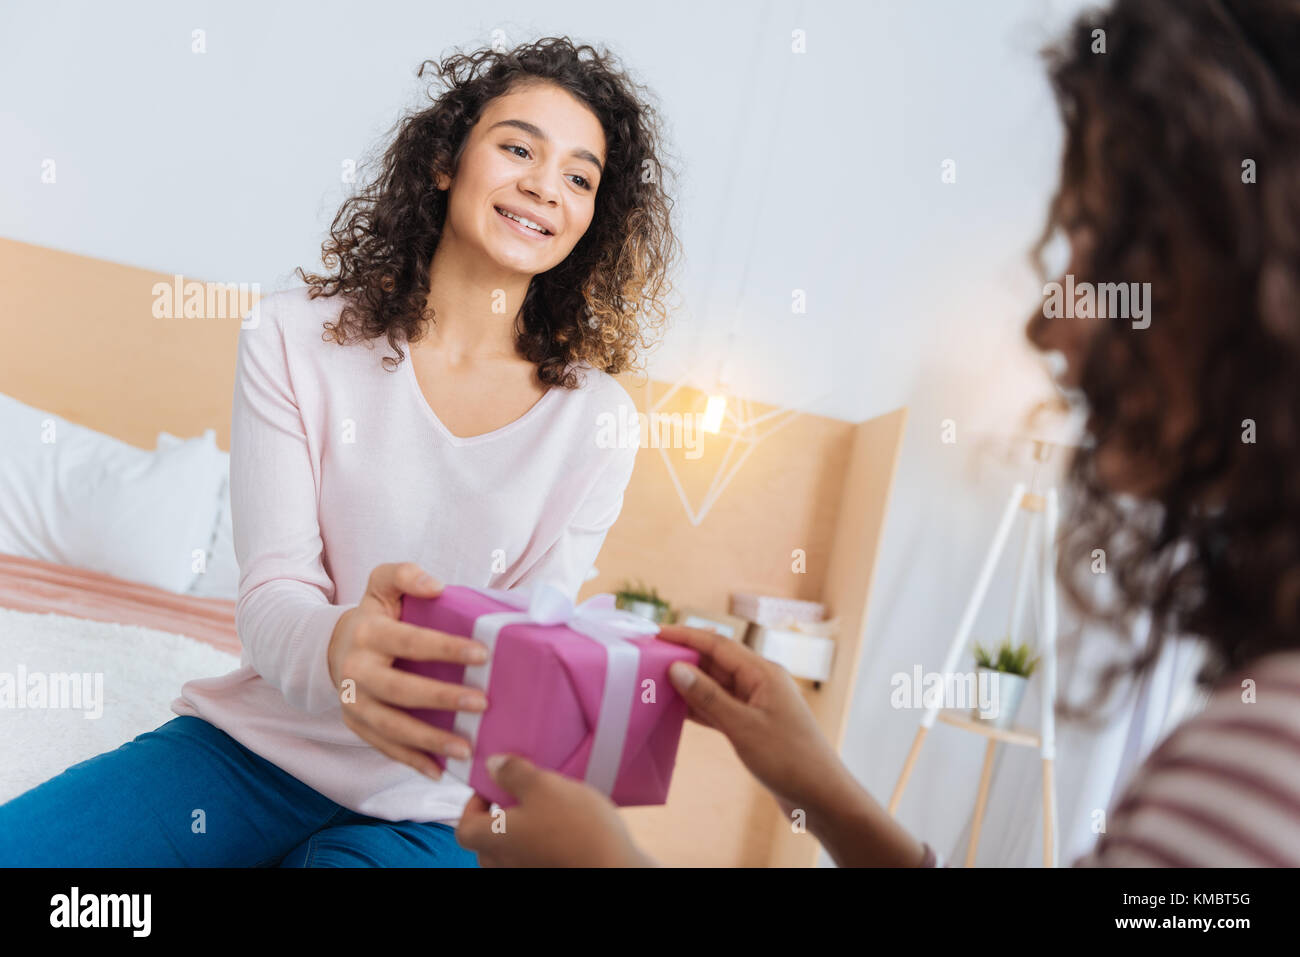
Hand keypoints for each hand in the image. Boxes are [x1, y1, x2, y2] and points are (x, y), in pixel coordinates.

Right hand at [326, 562, 489, 779]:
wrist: (336, 647)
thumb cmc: (375, 616)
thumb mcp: (382, 585)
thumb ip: (404, 575)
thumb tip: (436, 586)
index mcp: (368, 634)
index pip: (410, 641)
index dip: (445, 648)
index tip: (482, 654)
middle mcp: (356, 671)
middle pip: (400, 690)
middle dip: (441, 698)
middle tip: (482, 703)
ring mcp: (353, 703)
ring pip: (391, 727)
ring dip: (429, 741)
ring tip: (466, 748)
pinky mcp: (355, 725)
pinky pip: (384, 747)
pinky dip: (412, 761)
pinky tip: (441, 770)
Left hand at [455, 755, 655, 866]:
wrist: (616, 867)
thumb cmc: (576, 828)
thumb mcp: (543, 786)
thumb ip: (513, 774)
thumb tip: (491, 766)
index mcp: (493, 842)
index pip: (463, 828)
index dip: (474, 805)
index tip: (495, 786)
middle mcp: (504, 864)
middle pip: (486, 842)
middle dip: (498, 818)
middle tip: (521, 795)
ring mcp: (527, 873)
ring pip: (512, 850)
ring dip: (522, 830)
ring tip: (547, 809)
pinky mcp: (551, 872)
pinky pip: (534, 858)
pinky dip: (541, 843)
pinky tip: (565, 827)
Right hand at [659, 625, 928, 866]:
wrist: (821, 796)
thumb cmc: (788, 759)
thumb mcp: (743, 727)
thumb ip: (708, 697)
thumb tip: (676, 668)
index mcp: (763, 673)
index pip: (718, 645)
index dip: (686, 637)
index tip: (657, 634)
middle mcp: (760, 682)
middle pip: (716, 662)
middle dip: (684, 658)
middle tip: (649, 659)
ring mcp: (758, 704)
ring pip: (717, 686)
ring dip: (689, 684)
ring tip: (655, 682)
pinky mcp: (754, 725)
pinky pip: (721, 707)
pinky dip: (700, 707)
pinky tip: (677, 709)